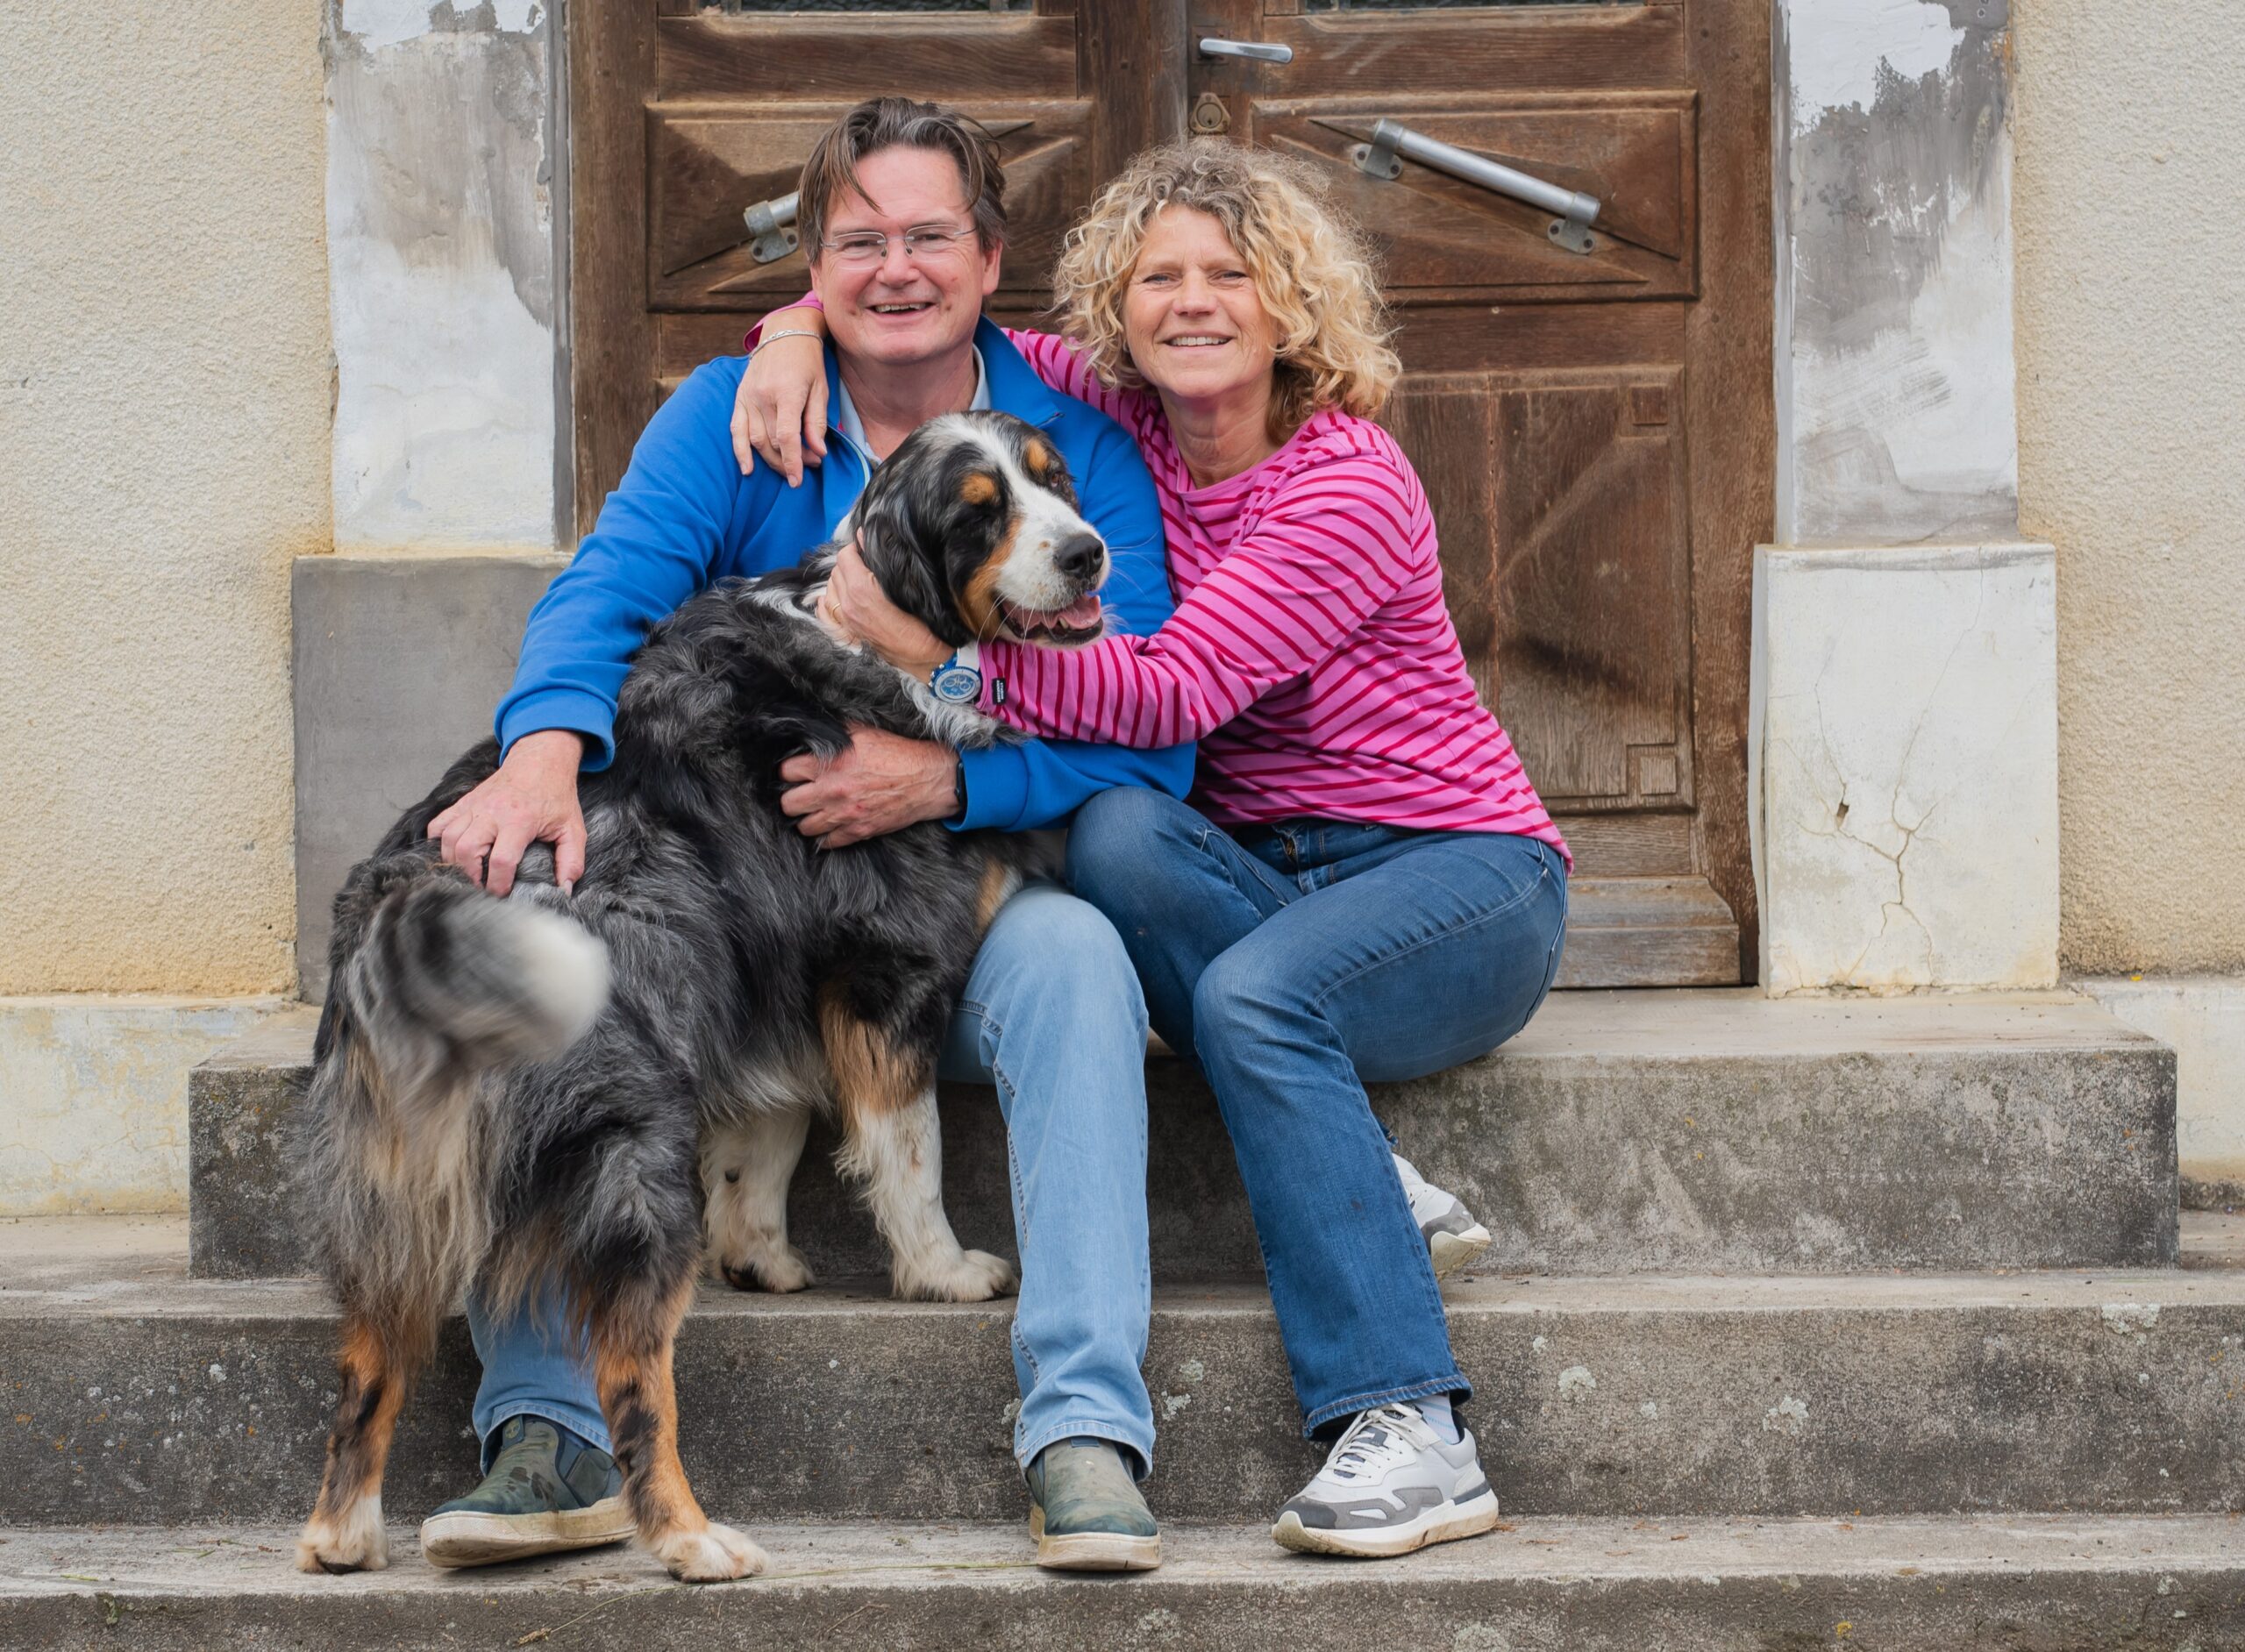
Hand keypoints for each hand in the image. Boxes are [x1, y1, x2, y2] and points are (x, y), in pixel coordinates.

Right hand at [425, 729, 587, 896]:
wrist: (540, 760)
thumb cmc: (555, 795)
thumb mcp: (572, 828)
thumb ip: (571, 860)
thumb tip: (564, 890)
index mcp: (520, 820)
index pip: (501, 859)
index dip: (498, 883)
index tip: (502, 894)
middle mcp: (492, 812)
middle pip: (465, 850)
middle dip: (469, 875)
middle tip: (480, 886)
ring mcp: (474, 806)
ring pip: (447, 838)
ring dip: (452, 861)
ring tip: (467, 873)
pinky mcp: (464, 802)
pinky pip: (438, 824)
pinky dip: (438, 841)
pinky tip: (450, 853)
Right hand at [732, 307, 828, 484]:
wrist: (785, 333)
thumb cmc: (808, 362)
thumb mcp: (821, 390)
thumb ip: (817, 423)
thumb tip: (818, 453)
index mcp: (787, 392)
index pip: (786, 437)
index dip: (793, 462)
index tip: (799, 480)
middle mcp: (763, 396)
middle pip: (772, 441)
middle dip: (789, 461)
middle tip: (808, 466)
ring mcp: (748, 397)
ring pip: (755, 440)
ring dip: (770, 460)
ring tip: (786, 468)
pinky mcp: (739, 397)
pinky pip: (736, 429)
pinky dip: (740, 451)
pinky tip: (748, 468)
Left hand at [779, 727, 957, 846]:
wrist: (925, 779)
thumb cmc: (896, 754)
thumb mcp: (862, 733)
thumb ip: (833, 735)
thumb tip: (812, 733)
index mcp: (830, 763)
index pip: (786, 772)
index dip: (790, 772)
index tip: (796, 774)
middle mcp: (832, 791)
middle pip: (788, 804)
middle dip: (792, 798)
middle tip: (802, 794)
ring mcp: (843, 814)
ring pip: (804, 827)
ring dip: (807, 819)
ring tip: (816, 811)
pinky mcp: (857, 832)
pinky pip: (827, 843)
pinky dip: (826, 836)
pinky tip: (831, 826)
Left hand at [821, 542, 949, 678]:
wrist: (928, 659)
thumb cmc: (926, 623)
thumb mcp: (909, 586)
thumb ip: (883, 560)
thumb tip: (864, 537)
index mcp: (862, 591)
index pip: (844, 557)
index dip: (855, 548)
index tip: (867, 548)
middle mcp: (849, 606)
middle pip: (836, 572)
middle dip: (848, 563)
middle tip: (866, 562)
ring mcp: (846, 622)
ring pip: (829, 590)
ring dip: (840, 580)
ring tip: (856, 577)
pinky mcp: (849, 634)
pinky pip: (825, 613)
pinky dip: (827, 601)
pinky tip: (836, 596)